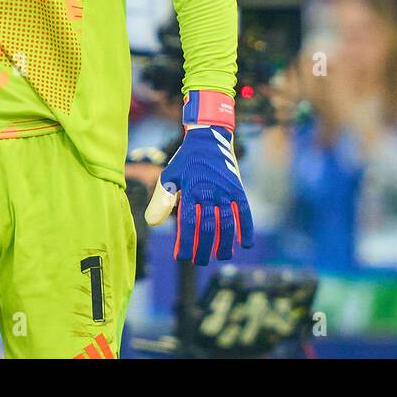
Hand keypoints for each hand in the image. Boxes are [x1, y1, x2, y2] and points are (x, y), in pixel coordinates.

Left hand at [145, 90, 254, 264]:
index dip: (185, 241)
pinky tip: (245, 244)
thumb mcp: (169, 175)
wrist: (209, 135)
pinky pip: (244, 211)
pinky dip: (246, 228)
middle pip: (207, 227)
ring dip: (224, 243)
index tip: (181, 257)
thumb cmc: (186, 160)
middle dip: (203, 248)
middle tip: (199, 262)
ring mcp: (226, 190)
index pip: (187, 222)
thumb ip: (161, 200)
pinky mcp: (238, 188)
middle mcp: (209, 191)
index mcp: (190, 189)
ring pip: (226, 223)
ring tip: (221, 256)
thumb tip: (151, 224)